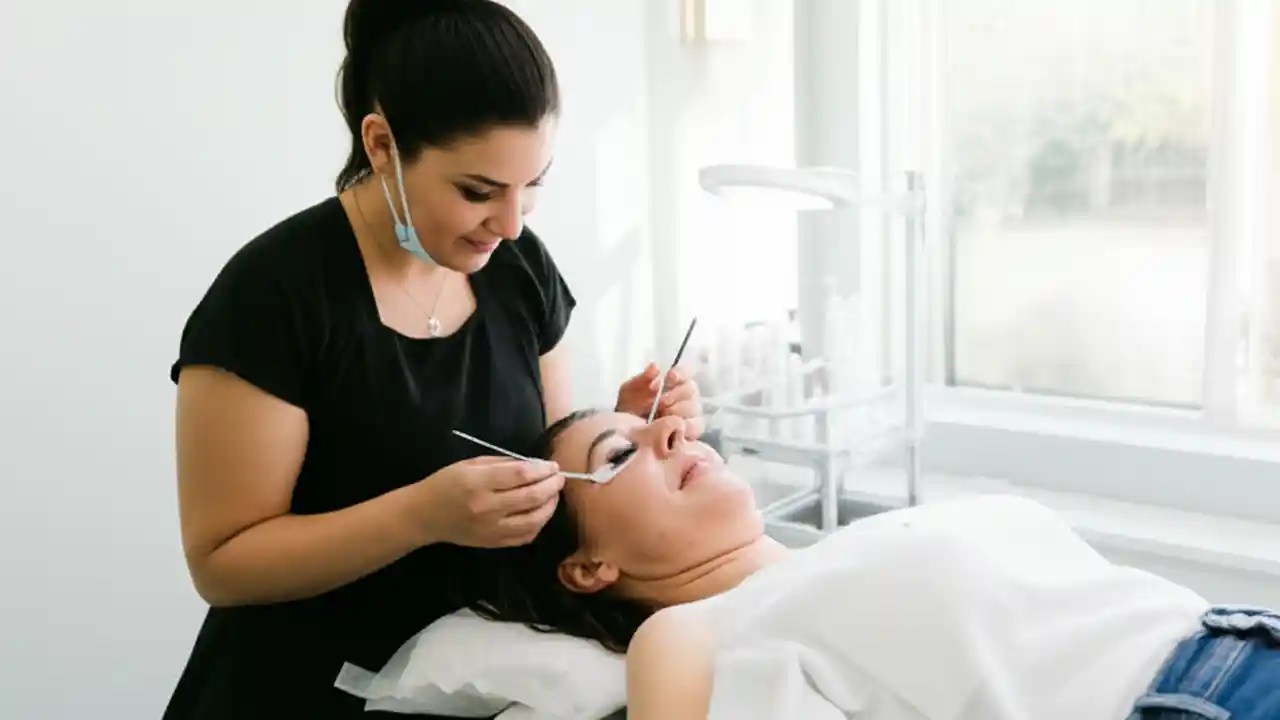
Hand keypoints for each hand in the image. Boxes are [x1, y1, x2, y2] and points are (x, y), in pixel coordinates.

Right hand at [410, 456, 563, 548]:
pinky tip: (541, 513)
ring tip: (553, 494)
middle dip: (552, 486)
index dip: (542, 469)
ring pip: (534, 520)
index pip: (521, 475)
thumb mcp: (470, 464)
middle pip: (532, 497)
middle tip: (559, 478)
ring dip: (550, 506)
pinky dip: (539, 524)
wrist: (424, 516)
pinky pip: (525, 536)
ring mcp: (492, 529)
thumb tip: (535, 466)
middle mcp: (487, 508)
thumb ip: (503, 464)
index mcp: (479, 483)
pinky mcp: (494, 543)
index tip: (553, 465)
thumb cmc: (446, 483)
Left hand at [615, 362, 705, 439]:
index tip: (669, 377)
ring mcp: (690, 416)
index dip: (680, 374)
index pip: (684, 374)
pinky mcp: (691, 433)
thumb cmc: (629, 412)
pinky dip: (685, 426)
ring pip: (694, 408)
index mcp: (672, 385)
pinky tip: (672, 428)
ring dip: (678, 411)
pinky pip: (696, 426)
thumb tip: (655, 367)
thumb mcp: (629, 392)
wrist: (626, 436)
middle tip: (660, 402)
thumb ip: (642, 379)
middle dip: (675, 395)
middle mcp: (684, 398)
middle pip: (691, 390)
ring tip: (662, 417)